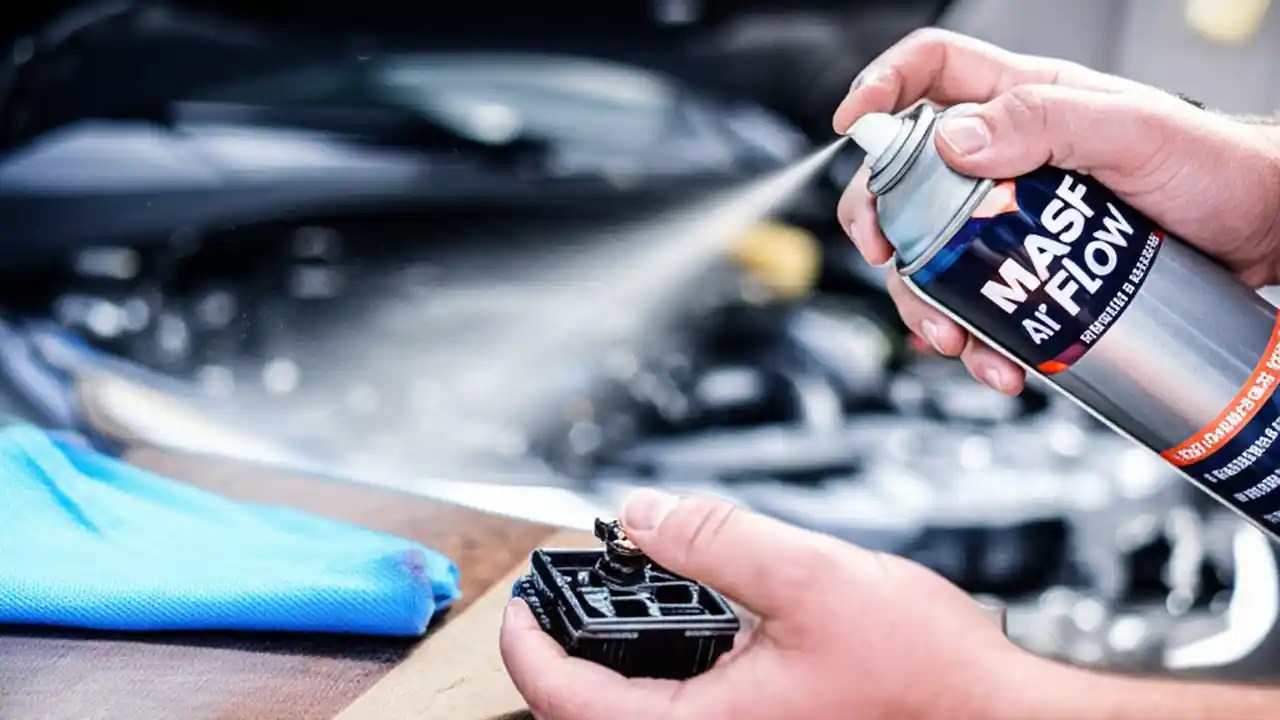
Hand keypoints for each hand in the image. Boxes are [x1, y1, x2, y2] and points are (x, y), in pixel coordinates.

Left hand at [499, 489, 1052, 718]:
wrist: (994, 716)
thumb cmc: (926, 676)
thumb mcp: (812, 578)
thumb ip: (718, 537)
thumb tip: (644, 513)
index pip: (568, 700)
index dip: (526, 644)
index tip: (517, 600)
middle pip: (592, 713)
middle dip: (564, 651)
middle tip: (557, 597)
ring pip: (639, 711)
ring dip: (615, 659)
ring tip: (614, 604)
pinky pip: (685, 708)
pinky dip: (666, 667)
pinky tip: (690, 625)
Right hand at [833, 28, 1279, 395]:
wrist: (1266, 235)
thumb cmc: (1216, 167)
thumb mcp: (1132, 132)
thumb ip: (1044, 121)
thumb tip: (953, 140)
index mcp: (1023, 103)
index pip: (931, 71)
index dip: (881, 89)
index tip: (849, 126)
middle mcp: (1006, 159)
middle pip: (906, 177)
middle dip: (881, 219)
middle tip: (888, 253)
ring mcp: (1014, 219)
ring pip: (934, 254)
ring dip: (926, 301)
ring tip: (956, 338)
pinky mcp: (1032, 272)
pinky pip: (977, 304)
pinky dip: (973, 339)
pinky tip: (993, 360)